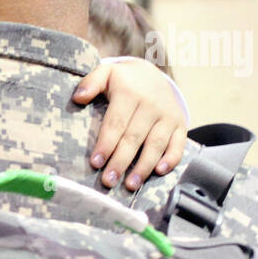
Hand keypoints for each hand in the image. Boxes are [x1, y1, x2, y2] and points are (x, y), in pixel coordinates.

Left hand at [73, 57, 186, 190]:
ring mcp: (168, 115)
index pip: (116, 123)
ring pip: (156, 144)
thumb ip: (91, 82)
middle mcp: (151, 105)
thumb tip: (78, 97)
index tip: (95, 162)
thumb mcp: (106, 74)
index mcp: (130, 93)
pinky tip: (159, 172)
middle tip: (108, 181)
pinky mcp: (180, 124)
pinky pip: (178, 144)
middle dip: (120, 162)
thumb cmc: (123, 81)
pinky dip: (171, 159)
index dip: (106, 144)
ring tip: (129, 184)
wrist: (153, 75)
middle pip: (134, 138)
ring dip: (143, 167)